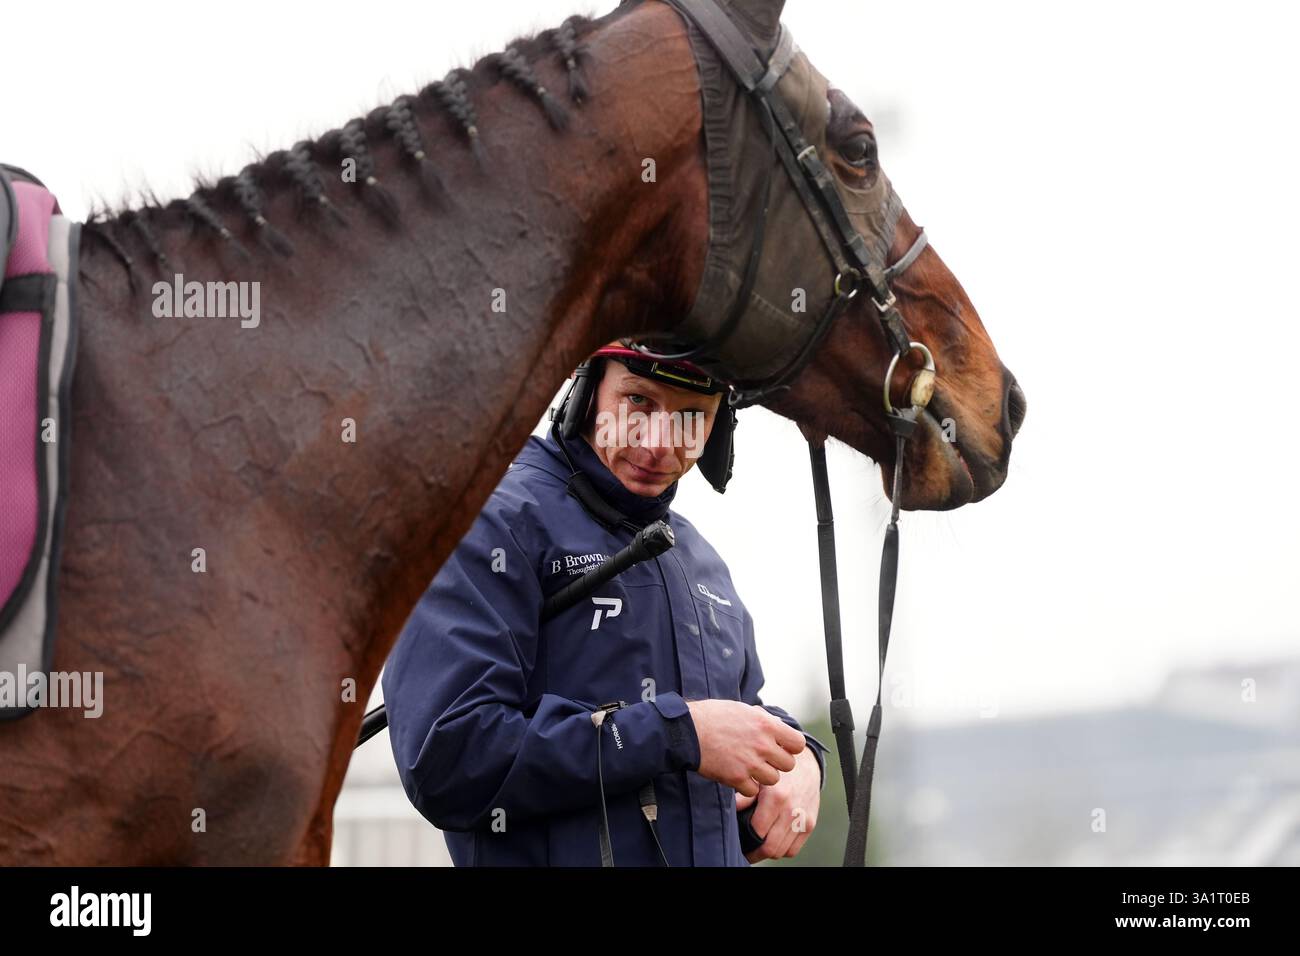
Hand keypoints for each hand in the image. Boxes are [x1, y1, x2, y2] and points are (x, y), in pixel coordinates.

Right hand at [685, 700, 804, 796]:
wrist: (687, 730)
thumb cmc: (713, 716)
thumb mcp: (743, 710)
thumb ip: (763, 720)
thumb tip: (777, 725)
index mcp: (766, 724)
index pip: (798, 743)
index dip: (790, 748)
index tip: (780, 748)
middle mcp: (762, 744)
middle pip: (789, 765)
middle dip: (777, 764)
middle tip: (763, 760)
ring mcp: (750, 763)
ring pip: (773, 780)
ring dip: (762, 776)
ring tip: (748, 767)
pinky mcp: (736, 778)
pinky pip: (753, 790)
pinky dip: (746, 786)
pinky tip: (736, 775)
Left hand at [735, 747, 820, 861]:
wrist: (805, 764)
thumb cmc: (777, 772)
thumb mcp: (759, 778)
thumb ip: (745, 796)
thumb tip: (731, 811)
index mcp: (776, 797)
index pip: (757, 832)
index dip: (745, 843)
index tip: (738, 845)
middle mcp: (791, 810)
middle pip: (771, 847)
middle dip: (755, 853)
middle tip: (745, 851)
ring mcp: (803, 819)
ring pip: (782, 851)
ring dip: (769, 853)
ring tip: (758, 846)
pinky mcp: (810, 824)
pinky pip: (794, 849)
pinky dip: (782, 850)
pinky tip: (773, 842)